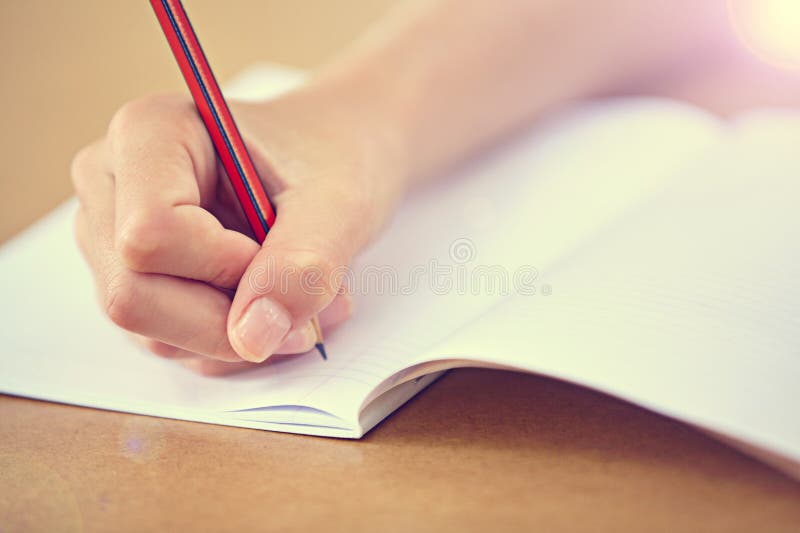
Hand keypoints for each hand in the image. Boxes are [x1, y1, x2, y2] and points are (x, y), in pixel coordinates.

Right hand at [71, 89, 404, 374]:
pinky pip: (172, 345)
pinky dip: (235, 343)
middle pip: (133, 295)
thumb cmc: (332, 158)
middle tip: (313, 308)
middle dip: (231, 321)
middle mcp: (113, 185)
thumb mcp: (340, 202)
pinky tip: (276, 307)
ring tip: (306, 299)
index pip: (149, 234)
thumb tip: (253, 338)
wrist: (334, 158)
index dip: (222, 268)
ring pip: (153, 333)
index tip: (281, 258)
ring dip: (242, 337)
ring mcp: (113, 240)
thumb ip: (304, 264)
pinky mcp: (137, 283)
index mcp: (149, 133)